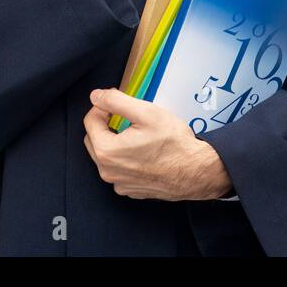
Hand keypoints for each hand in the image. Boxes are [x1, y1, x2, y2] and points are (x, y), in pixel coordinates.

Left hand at [82, 88, 233, 200]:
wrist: (196, 172)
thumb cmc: (174, 144)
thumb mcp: (146, 113)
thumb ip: (116, 101)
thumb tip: (96, 96)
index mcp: (107, 151)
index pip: (90, 121)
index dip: (102, 107)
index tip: (117, 103)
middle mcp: (108, 171)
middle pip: (94, 139)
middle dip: (105, 125)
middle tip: (126, 117)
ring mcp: (119, 183)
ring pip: (106, 156)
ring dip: (114, 142)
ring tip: (137, 134)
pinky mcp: (130, 190)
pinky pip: (118, 170)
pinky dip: (124, 159)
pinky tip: (142, 152)